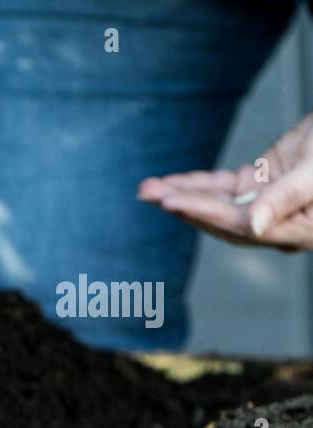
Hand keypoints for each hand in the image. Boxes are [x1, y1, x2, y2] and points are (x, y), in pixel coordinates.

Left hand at [138, 113, 312, 250]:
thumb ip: (287, 199)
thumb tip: (252, 227)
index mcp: (299, 230)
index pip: (238, 224)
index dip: (201, 212)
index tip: (168, 200)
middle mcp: (282, 223)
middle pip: (222, 219)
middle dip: (183, 205)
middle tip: (147, 193)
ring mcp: (272, 203)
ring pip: (219, 204)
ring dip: (184, 195)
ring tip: (148, 187)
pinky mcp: (266, 183)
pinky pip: (226, 188)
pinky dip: (199, 184)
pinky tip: (171, 181)